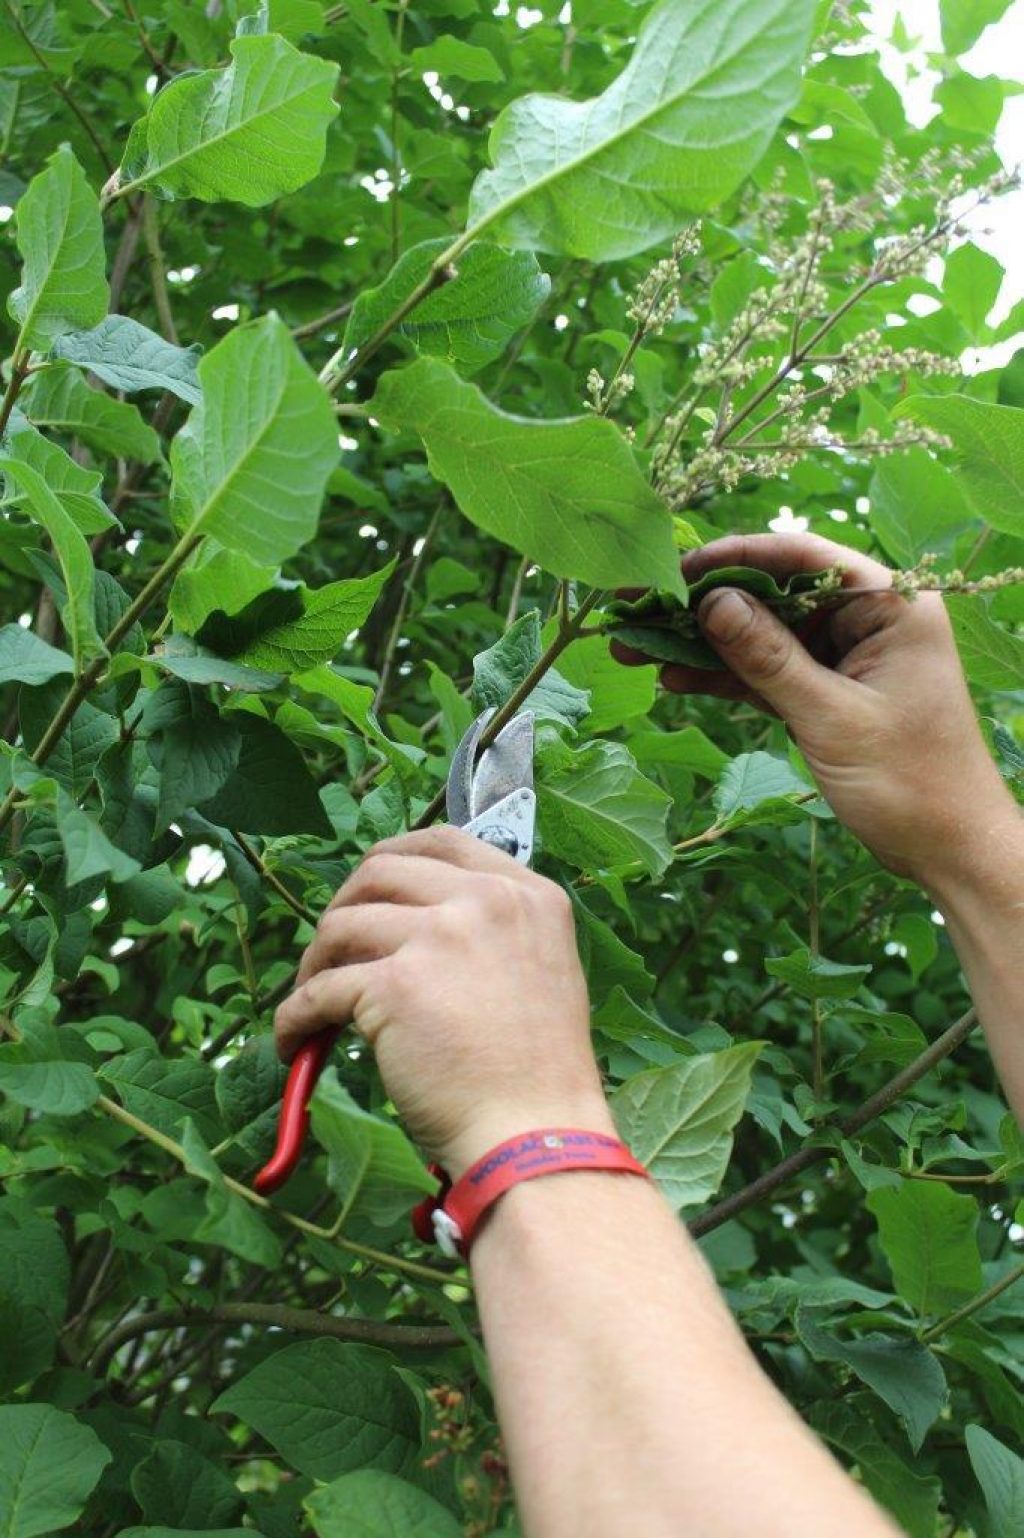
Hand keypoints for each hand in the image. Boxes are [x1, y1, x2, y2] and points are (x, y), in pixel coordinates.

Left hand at [274, 827, 612, 1175]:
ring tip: (314, 1001)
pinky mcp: (396, 985)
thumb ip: (488, 930)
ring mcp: (441, 937)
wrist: (535, 1132)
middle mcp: (486, 902)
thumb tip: (403, 923)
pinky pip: (319, 990)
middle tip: (331, 951)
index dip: (391, 859)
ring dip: (315, 964)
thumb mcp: (538, 968)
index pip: (443, 840)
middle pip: (380, 872)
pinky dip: (295, 1017)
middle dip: (343, 907)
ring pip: (341, 926)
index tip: (366, 888)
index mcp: (525, 894)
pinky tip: (295, 1041)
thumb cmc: (536, 1071)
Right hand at [613, 532, 1017, 890]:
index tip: (675, 569)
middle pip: (771, 593)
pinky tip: (673, 678)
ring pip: (760, 634)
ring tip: (634, 647)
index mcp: (891, 604)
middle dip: (703, 603)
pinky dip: (723, 677)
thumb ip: (770, 658)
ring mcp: (843, 656)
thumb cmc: (911, 781)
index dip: (735, 558)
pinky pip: (765, 672)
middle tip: (636, 605)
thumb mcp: (832, 717)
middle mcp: (866, 619)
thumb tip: (711, 604)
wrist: (947, 848)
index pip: (802, 559)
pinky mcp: (825, 691)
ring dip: (701, 643)